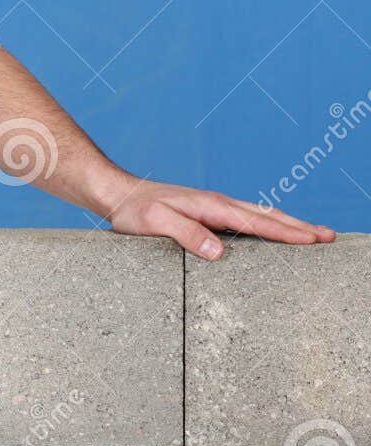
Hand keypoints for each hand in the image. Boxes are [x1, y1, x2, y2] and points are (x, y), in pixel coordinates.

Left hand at [103, 178, 334, 259]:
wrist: (117, 194)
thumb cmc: (134, 210)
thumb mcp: (156, 222)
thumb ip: (187, 234)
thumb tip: (219, 251)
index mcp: (210, 206)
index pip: (256, 222)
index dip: (286, 233)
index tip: (313, 240)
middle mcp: (216, 204)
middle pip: (266, 215)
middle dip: (298, 226)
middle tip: (328, 237)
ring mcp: (212, 207)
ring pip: (258, 214)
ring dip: (286, 224)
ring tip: (312, 234)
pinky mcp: (205, 213)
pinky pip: (244, 218)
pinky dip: (266, 224)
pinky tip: (271, 232)